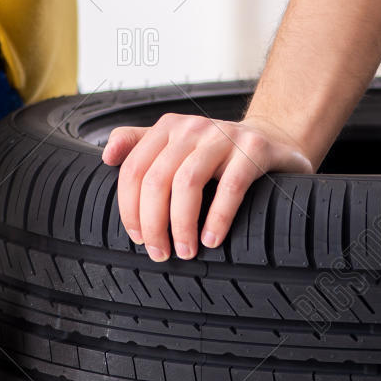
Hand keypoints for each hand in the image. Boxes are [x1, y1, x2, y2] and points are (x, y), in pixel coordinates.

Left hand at [101, 113, 313, 261]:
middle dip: (153, 223)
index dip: (130, 208)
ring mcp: (224, 135)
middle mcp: (193, 128)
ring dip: (181, 224)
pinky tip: (212, 239)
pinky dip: (218, 217)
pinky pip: (230, 186)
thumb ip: (139, 145)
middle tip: (160, 252)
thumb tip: (107, 156)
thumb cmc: (219, 152)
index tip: (139, 238)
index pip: (134, 170)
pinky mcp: (254, 149)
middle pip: (156, 179)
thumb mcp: (178, 144)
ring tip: (185, 251)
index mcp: (168, 128)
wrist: (274, 139)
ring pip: (188, 182)